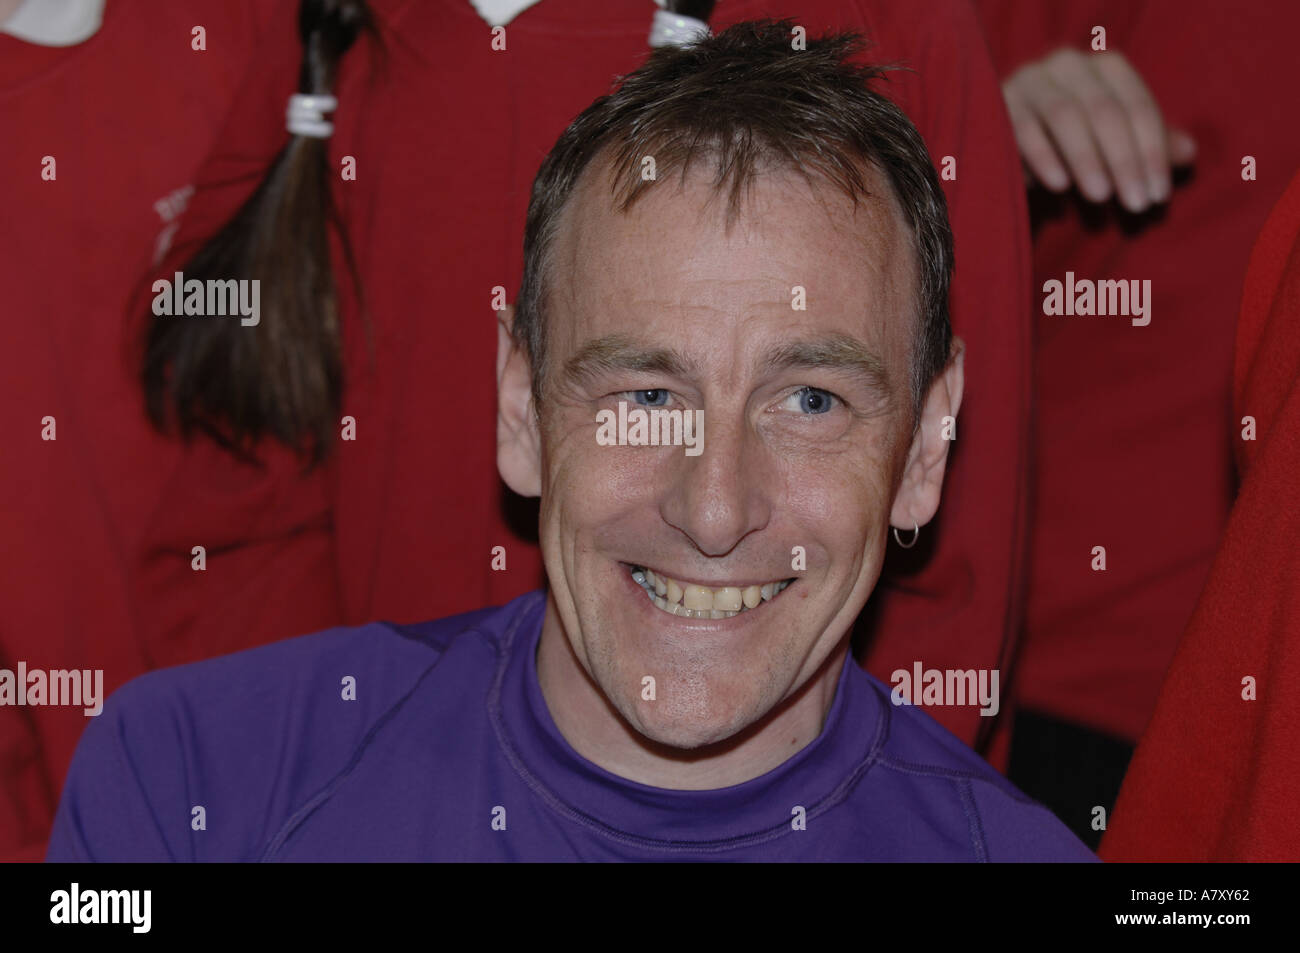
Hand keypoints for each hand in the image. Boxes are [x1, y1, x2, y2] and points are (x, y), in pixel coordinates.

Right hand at [1002, 48, 1196, 210]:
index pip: (1137, 106)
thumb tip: (1188, 152)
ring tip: (1101, 196)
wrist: (1007, 143)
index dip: (1152, 152)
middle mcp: (1069, 64)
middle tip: (1135, 203)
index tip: (1158, 195)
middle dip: (1123, 159)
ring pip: (1066, 115)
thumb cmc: (1071, 146)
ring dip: (1087, 158)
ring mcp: (1031, 79)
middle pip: (1105, 110)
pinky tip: (1059, 187)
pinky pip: (1023, 128)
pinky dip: (1043, 157)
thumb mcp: (1114, 146)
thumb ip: (1149, 146)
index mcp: (1105, 67)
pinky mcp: (1000, 101)